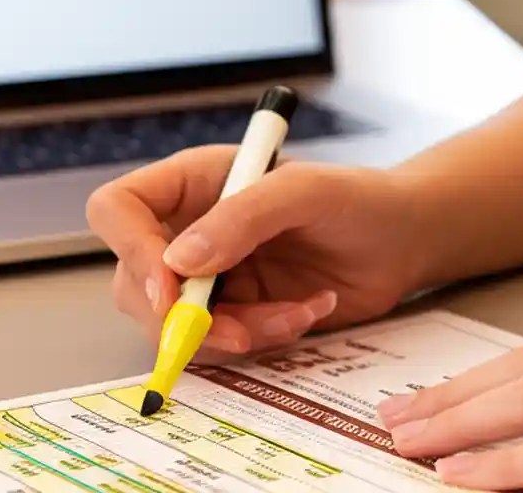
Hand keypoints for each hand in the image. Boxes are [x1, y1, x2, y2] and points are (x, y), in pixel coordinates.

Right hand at [87, 145, 427, 357]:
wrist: (404, 240)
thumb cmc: (358, 198)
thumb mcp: (305, 192)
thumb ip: (243, 217)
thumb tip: (179, 261)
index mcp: (192, 182)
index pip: (118, 210)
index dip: (131, 252)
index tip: (171, 289)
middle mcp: (190, 228)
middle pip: (134, 283)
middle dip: (183, 317)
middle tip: (240, 330)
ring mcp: (211, 274)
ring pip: (176, 324)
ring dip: (234, 332)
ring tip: (294, 312)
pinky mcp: (238, 310)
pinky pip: (223, 341)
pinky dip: (263, 337)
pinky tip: (305, 312)